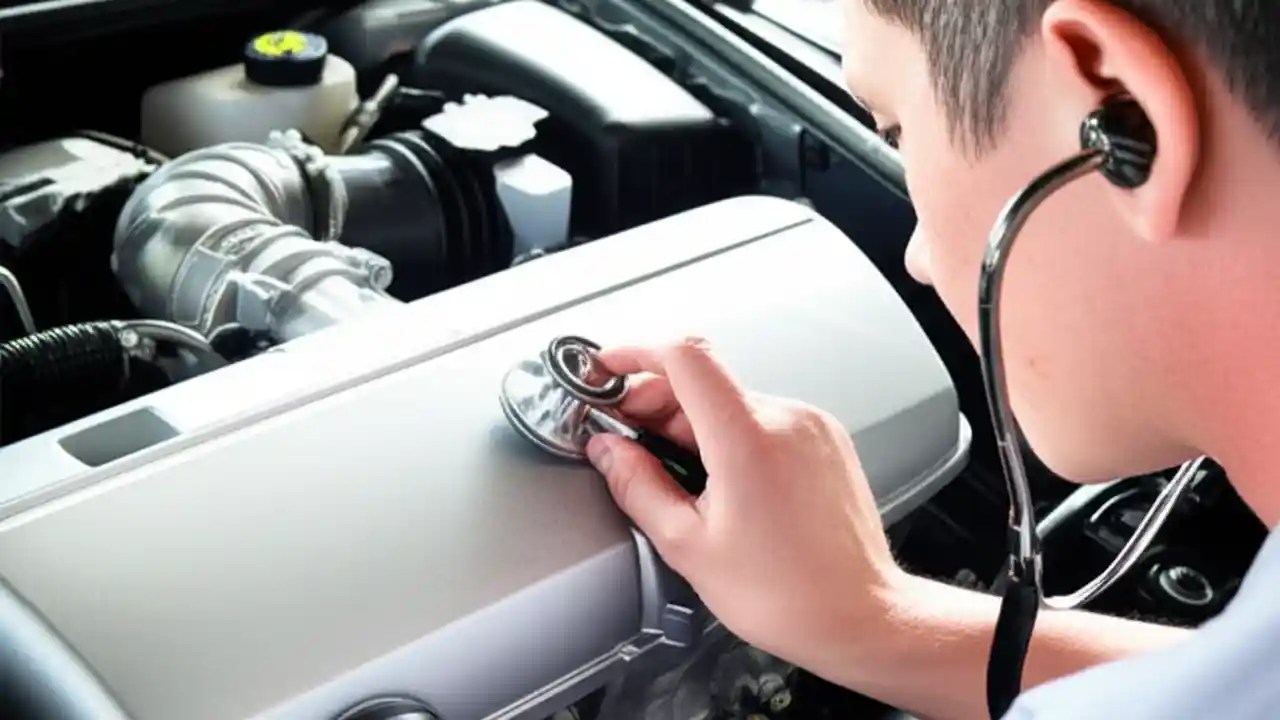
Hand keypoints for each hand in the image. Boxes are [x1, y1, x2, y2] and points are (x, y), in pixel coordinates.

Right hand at [584, 337, 907, 672]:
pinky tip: (716, 477)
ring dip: (690, 422)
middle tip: (626, 439)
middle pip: (702, 379)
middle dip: (653, 401)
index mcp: (748, 437)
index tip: (607, 369)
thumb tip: (607, 450)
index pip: (684, 357)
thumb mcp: (688, 545)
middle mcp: (786, 418)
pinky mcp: (824, 438)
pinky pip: (761, 417)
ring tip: (675, 474)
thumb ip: (637, 485)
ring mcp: (810, 425)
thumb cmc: (786, 594)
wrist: (860, 616)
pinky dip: (726, 433)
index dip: (635, 352)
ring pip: (730, 399)